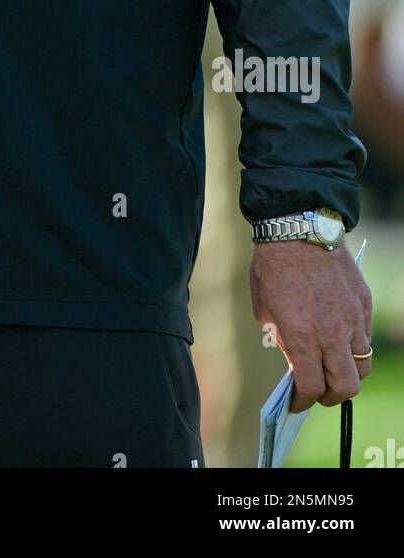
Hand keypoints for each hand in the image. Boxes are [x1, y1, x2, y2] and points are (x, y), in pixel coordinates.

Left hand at [249, 240, 371, 411]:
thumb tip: (296, 359)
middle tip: (318, 392)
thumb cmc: (273, 266)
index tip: (297, 403)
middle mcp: (332, 332)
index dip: (304, 402)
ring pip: (363, 365)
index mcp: (303, 335)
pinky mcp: (364, 302)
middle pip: (346, 386)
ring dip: (347, 372)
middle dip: (331, 396)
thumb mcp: (265, 308)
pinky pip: (366, 337)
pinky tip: (338, 337)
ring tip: (332, 366)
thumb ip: (283, 339)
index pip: (311, 386)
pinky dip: (354, 346)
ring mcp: (352, 318)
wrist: (297, 227)